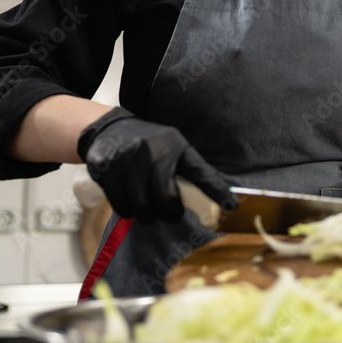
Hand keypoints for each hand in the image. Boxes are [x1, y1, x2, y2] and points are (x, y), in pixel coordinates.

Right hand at [77, 107, 235, 223]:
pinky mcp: (109, 171)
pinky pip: (122, 206)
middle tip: (168, 211)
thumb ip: (187, 170)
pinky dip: (127, 209)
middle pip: (166, 199)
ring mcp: (130, 161)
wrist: (111, 129)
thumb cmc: (148, 144)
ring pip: (142, 206)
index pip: (200, 171)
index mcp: (176, 146)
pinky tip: (128, 198)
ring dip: (146, 213)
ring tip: (146, 205)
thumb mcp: (172, 147)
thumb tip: (211, 200)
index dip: (216, 190)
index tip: (231, 206)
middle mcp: (154, 152)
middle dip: (169, 213)